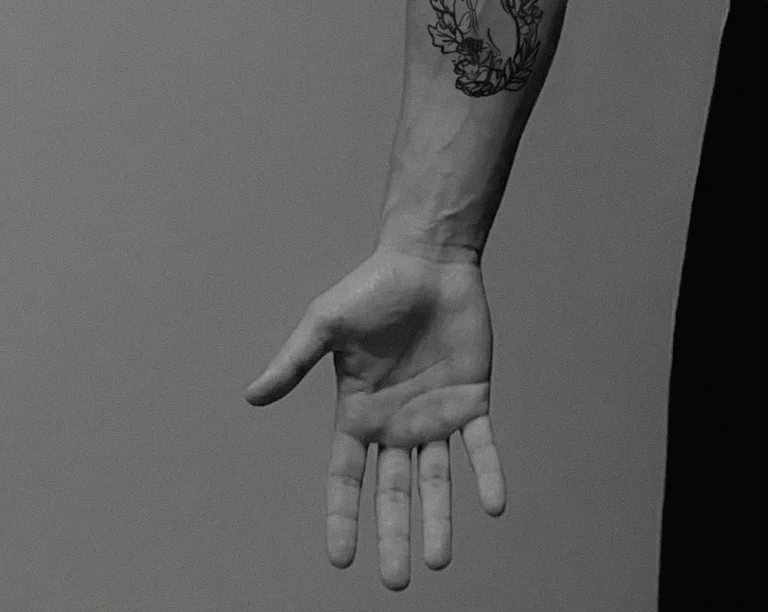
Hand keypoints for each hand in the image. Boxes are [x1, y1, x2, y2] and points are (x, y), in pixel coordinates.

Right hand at [245, 246, 505, 589]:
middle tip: (396, 582)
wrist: (427, 259)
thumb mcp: (325, 324)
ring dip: (439, 519)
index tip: (342, 559)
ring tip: (438, 561)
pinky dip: (489, 475)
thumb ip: (294, 362)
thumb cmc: (372, 287)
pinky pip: (481, 447)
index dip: (343, 516)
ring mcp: (436, 414)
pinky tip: (495, 504)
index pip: (346, 476)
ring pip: (438, 481)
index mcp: (359, 412)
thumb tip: (252, 396)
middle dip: (394, 536)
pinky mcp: (473, 399)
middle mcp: (396, 423)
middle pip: (393, 492)